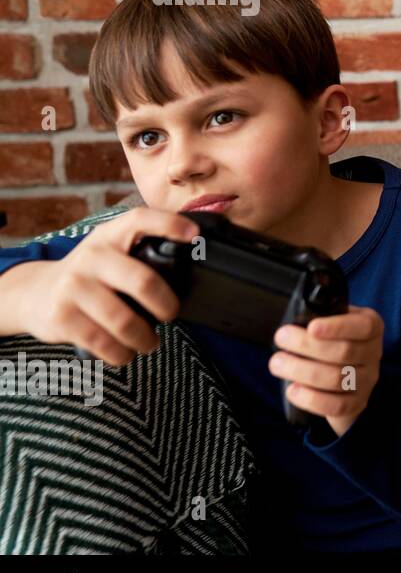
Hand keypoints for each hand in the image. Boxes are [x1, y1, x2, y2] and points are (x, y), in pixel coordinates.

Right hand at [20, 207, 198, 365]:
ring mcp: (73, 286)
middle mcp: (91, 256)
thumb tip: (192, 265)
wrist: (34, 293)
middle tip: (170, 315)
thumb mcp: (111, 252)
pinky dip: (121, 353)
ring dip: (145, 339)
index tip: (194, 235)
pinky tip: (125, 352)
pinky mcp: (61, 316)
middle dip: (166, 305)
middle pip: (143, 281)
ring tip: (149, 343)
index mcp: (110, 236)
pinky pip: (102, 342)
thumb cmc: (89, 275)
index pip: (140, 219)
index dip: (169, 224)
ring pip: (124, 321)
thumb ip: (142, 253)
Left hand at [269, 305, 383, 437]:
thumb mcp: (335, 320)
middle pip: (344, 352)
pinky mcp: (356, 403)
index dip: (337, 327)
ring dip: (302, 371)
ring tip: (277, 363)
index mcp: (372, 327)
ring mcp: (367, 381)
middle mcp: (373, 353)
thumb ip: (322, 316)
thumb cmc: (334, 340)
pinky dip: (311, 399)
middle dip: (307, 346)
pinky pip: (336, 406)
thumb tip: (296, 317)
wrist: (346, 373)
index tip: (311, 327)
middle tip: (280, 338)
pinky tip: (292, 390)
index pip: (362, 326)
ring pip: (336, 379)